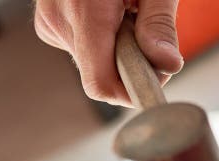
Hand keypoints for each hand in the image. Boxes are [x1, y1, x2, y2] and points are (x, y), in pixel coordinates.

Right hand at [34, 0, 182, 105]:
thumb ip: (159, 24)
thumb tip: (166, 65)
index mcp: (85, 12)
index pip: (101, 84)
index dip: (132, 91)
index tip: (155, 78)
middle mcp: (59, 21)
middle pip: (102, 76)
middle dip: (132, 64)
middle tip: (146, 29)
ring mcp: (51, 23)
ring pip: (95, 64)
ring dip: (120, 51)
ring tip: (128, 13)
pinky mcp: (51, 24)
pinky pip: (85, 50)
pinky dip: (105, 41)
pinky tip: (112, 13)